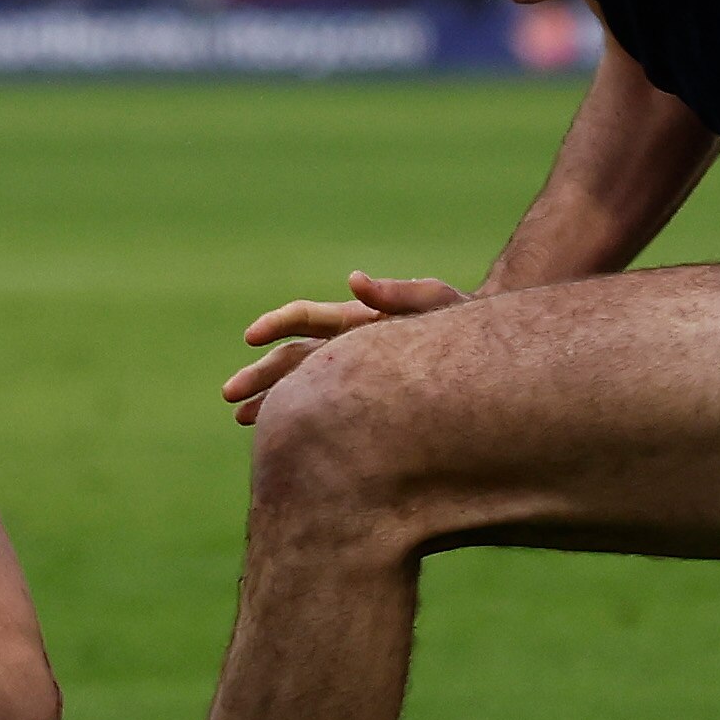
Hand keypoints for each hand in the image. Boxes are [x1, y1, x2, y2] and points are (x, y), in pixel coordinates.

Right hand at [220, 270, 467, 423]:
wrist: (490, 357)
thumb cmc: (465, 324)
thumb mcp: (437, 303)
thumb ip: (399, 293)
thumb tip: (355, 279)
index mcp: (358, 321)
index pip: (307, 319)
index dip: (277, 324)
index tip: (250, 337)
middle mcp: (349, 348)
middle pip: (294, 359)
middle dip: (260, 376)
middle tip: (229, 396)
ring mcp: (355, 378)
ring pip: (303, 389)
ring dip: (272, 401)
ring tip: (242, 419)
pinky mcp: (366, 405)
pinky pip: (327, 414)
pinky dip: (302, 421)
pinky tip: (282, 440)